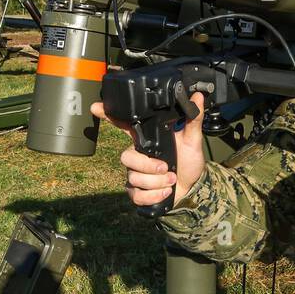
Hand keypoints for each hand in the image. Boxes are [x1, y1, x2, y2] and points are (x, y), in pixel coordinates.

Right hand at [90, 92, 206, 209]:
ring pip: (134, 178)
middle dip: (148, 165)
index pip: (124, 125)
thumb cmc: (189, 161)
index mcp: (148, 139)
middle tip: (167, 168)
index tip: (96, 107)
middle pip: (127, 157)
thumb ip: (193, 119)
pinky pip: (136, 195)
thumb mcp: (193, 140)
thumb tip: (198, 97)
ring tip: (172, 180)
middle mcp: (138, 155)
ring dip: (157, 182)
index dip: (109, 116)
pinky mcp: (138, 192)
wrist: (193, 187)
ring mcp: (136, 174)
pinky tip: (164, 193)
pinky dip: (152, 196)